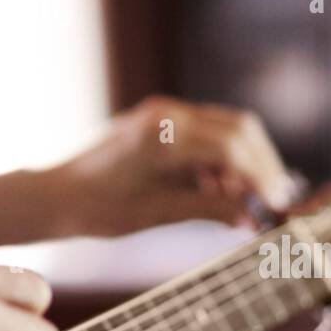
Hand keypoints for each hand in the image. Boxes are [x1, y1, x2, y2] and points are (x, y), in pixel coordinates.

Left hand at [51, 95, 296, 235]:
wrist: (55, 196)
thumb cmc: (98, 209)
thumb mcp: (159, 214)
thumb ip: (209, 208)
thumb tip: (251, 217)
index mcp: (165, 134)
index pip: (234, 147)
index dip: (262, 178)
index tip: (275, 206)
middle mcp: (167, 114)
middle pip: (239, 127)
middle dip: (261, 164)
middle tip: (272, 201)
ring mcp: (162, 113)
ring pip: (225, 128)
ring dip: (242, 162)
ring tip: (243, 204)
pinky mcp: (158, 121)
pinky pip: (204, 133)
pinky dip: (220, 159)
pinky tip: (219, 191)